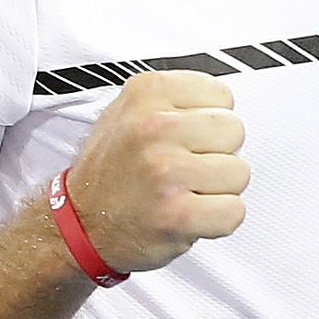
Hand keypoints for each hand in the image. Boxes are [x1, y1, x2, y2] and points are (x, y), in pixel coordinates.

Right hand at [61, 71, 250, 274]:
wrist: (79, 225)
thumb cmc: (109, 171)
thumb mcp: (127, 112)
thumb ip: (175, 100)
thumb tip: (223, 104)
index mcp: (146, 94)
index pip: (222, 95)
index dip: (208, 121)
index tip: (185, 138)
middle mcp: (153, 127)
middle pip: (234, 131)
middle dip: (216, 153)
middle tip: (183, 168)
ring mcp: (165, 171)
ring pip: (239, 172)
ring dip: (217, 189)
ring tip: (183, 191)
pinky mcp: (176, 214)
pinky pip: (234, 212)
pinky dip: (217, 220)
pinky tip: (188, 215)